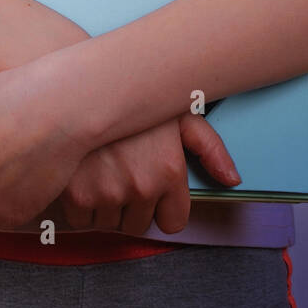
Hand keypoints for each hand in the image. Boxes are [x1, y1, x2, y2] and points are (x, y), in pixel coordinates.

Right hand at [54, 111, 240, 235]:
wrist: (76, 83)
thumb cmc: (129, 95)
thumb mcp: (178, 112)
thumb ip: (209, 147)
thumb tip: (232, 180)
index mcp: (169, 169)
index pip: (173, 221)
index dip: (162, 207)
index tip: (151, 191)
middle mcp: (141, 185)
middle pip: (138, 225)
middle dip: (131, 206)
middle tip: (120, 175)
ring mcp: (107, 192)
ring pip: (109, 224)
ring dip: (104, 207)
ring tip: (99, 173)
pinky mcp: (74, 194)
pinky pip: (80, 221)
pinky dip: (78, 206)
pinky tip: (80, 178)